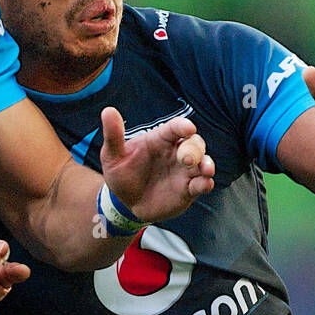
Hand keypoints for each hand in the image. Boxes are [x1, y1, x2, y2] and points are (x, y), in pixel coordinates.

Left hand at [99, 109, 214, 223]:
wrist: (125, 203)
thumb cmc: (121, 174)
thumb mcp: (113, 156)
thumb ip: (114, 135)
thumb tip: (108, 111)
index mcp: (160, 139)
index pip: (176, 127)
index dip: (183, 126)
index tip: (188, 128)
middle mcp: (176, 152)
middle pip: (195, 143)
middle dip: (195, 148)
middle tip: (186, 159)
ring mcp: (184, 171)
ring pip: (203, 161)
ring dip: (207, 163)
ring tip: (206, 169)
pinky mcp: (188, 189)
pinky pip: (202, 183)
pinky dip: (206, 183)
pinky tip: (205, 184)